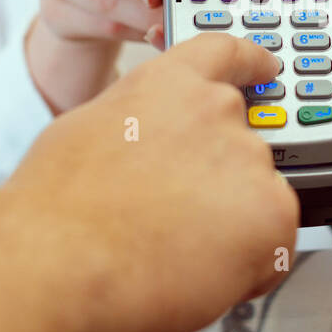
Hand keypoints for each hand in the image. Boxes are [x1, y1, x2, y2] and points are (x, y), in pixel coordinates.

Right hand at [0, 33, 298, 331]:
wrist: (56, 261)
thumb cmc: (55, 212)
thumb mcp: (87, 134)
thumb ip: (138, 128)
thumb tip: (149, 152)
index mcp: (169, 83)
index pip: (226, 56)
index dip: (250, 66)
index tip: (264, 69)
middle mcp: (216, 109)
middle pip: (242, 146)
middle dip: (219, 187)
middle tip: (176, 223)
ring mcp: (248, 157)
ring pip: (257, 200)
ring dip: (231, 228)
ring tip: (174, 252)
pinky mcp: (273, 212)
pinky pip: (275, 245)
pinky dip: (249, 268)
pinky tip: (200, 276)